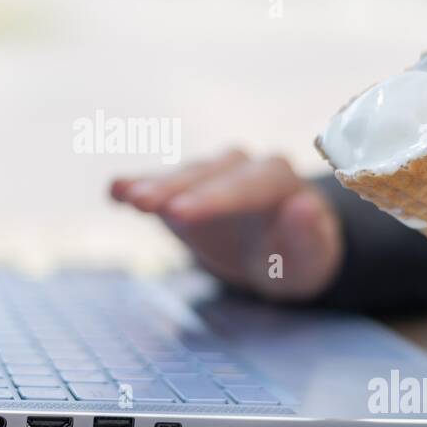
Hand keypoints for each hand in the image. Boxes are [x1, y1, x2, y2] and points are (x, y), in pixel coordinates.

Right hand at [109, 149, 341, 300]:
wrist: (279, 252)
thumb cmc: (297, 256)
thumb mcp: (311, 259)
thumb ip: (309, 235)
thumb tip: (304, 206)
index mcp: (277, 179)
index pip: (245, 184)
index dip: (212, 198)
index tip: (181, 214)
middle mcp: (241, 167)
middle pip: (206, 174)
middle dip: (175, 188)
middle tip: (144, 203)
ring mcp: (209, 175)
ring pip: (181, 176)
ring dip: (153, 184)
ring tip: (127, 198)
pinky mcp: (183, 188)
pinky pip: (157, 182)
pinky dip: (136, 184)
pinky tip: (114, 191)